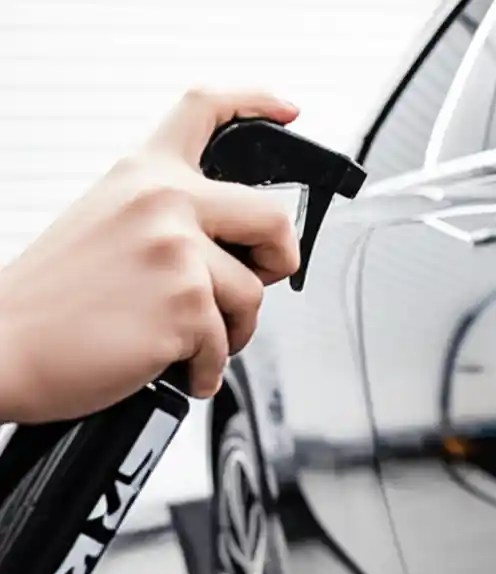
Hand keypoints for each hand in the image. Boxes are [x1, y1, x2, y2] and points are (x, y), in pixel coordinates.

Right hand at [0, 88, 300, 421]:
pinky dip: (207, 368)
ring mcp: (176, 251)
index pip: (206, 109)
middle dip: (278, 260)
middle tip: (255, 281)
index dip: (258, 101)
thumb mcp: (106, 222)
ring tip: (186, 339)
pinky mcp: (185, 304)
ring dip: (231, 330)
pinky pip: (227, 345)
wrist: (3, 347)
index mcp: (144, 174)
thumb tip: (229, 243)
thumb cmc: (53, 299)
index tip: (287, 110)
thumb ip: (165, 215)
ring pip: (252, 294)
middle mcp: (163, 202)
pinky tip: (174, 366)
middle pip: (272, 217)